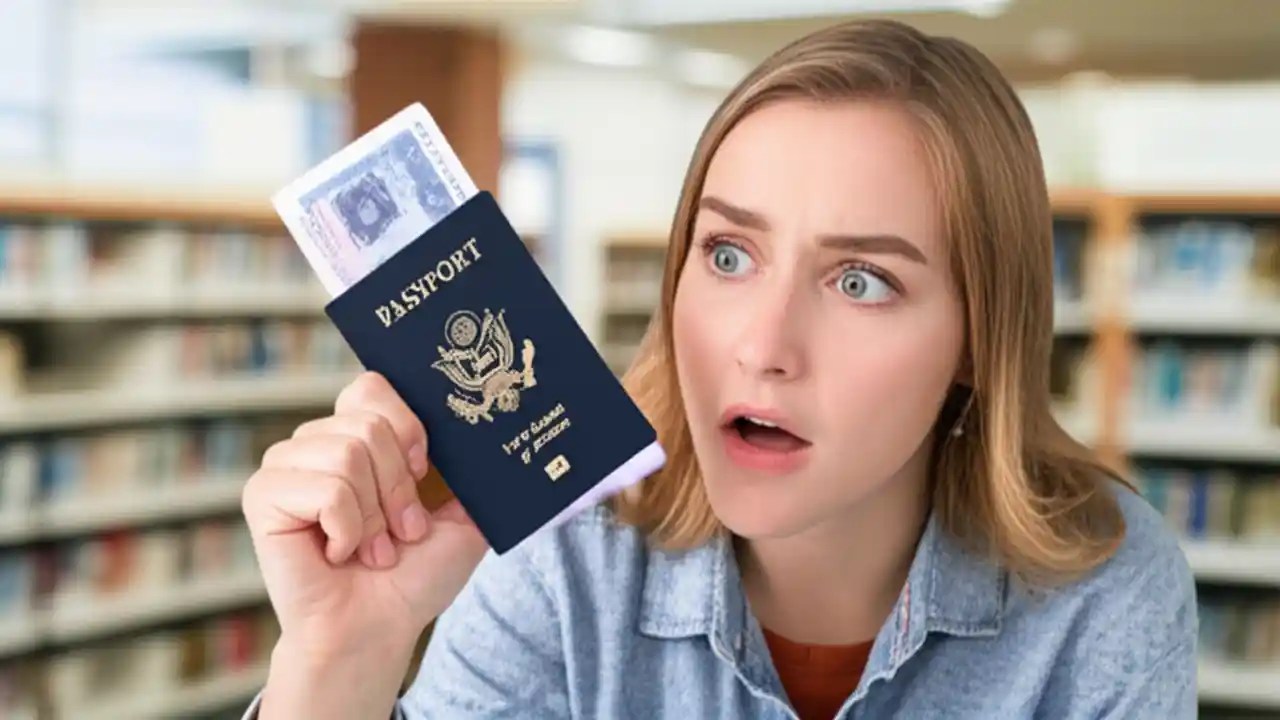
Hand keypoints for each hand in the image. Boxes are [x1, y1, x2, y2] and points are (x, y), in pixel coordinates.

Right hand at [242, 371, 488, 665]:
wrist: (378, 628)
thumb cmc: (414, 574)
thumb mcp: (464, 515)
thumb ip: (477, 470)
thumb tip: (501, 434)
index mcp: (355, 435)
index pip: (372, 386)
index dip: (407, 427)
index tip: (425, 474)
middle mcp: (316, 442)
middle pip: (369, 424)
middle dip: (399, 487)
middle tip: (401, 531)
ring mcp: (285, 465)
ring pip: (348, 453)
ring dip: (374, 515)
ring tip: (372, 548)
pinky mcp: (263, 494)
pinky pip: (326, 489)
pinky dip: (347, 529)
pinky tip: (336, 553)